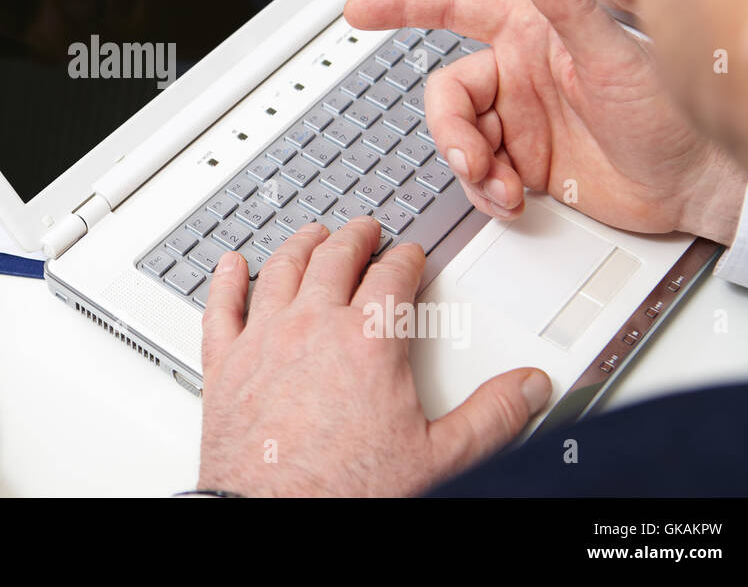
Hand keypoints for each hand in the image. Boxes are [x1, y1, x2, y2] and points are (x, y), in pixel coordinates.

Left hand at [198, 218, 549, 496]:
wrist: (279, 518)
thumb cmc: (348, 492)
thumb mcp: (441, 457)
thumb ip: (492, 417)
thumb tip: (527, 389)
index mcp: (368, 341)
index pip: (393, 276)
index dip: (407, 258)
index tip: (411, 255)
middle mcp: (312, 327)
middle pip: (334, 259)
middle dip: (354, 238)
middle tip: (364, 230)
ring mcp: (263, 340)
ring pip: (280, 270)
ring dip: (299, 246)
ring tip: (311, 235)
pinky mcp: (225, 363)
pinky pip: (221, 306)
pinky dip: (226, 280)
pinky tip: (230, 266)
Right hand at [345, 0, 747, 241]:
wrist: (693, 186)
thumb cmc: (670, 114)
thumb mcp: (615, 57)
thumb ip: (568, 5)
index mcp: (532, 34)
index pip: (454, 8)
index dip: (403, 5)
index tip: (361, 10)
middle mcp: (519, 75)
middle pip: (446, 94)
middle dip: (450, 132)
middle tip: (472, 159)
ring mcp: (518, 121)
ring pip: (456, 138)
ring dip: (469, 168)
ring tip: (502, 186)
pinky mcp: (523, 163)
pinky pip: (477, 175)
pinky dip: (485, 192)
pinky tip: (512, 198)